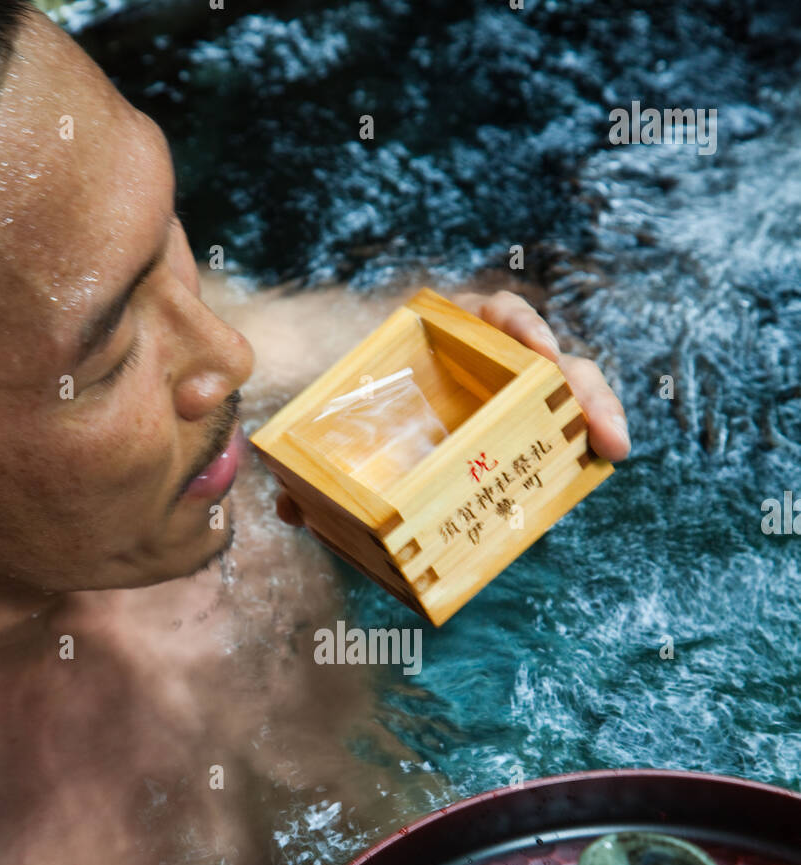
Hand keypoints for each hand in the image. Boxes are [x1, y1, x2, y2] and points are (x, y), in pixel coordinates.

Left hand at [272, 288, 629, 526]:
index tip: (540, 352)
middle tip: (601, 424)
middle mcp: (487, 357)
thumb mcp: (333, 425)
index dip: (521, 326)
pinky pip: (559, 425)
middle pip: (547, 356)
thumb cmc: (351, 411)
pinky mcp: (524, 422)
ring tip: (614, 447)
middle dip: (580, 384)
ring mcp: (511, 390)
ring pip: (566, 389)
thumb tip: (290, 511)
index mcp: (448, 334)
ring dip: (596, 411)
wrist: (360, 424)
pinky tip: (597, 464)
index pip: (495, 313)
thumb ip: (313, 460)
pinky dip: (579, 441)